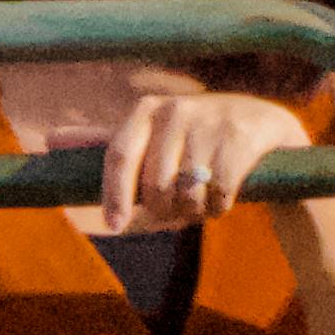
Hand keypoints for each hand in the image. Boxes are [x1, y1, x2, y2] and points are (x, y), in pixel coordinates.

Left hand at [87, 89, 301, 232]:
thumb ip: (123, 160)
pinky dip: (219, 206)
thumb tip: (67, 165)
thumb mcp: (162, 143)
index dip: (114, 195)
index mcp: (148, 109)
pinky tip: (224, 198)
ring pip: (186, 193)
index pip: (119, 156)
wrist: (267, 127)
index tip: (115, 226)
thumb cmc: (201, 147)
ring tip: (203, 201)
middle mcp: (176, 108)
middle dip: (165, 210)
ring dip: (194, 211)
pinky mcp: (239, 136)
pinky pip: (217, 192)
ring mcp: (209, 120)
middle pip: (154, 184)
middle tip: (178, 211)